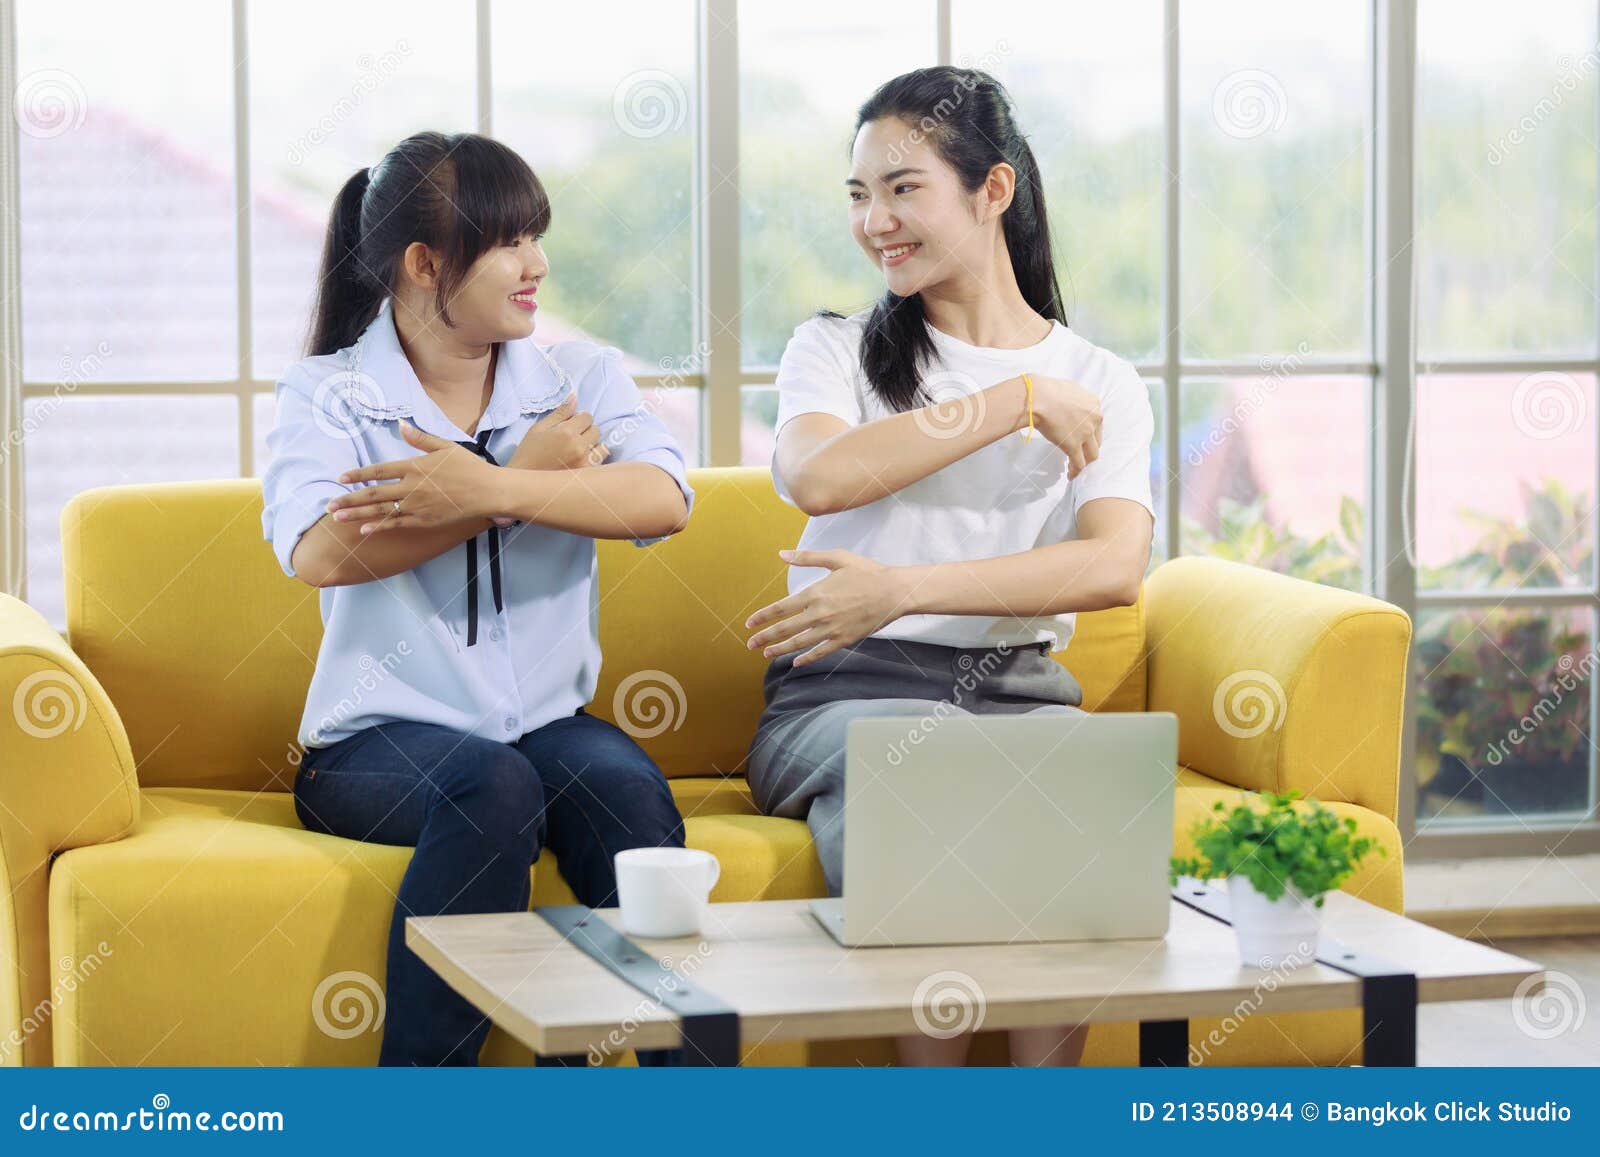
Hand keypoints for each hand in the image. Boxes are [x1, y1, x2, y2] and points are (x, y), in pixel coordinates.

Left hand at [328, 420, 502, 533]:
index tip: (341, 478)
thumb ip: (420, 438)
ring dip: (357, 514)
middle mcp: (412, 487)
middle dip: (349, 499)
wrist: (488, 492)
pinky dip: (379, 527)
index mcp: (415, 467)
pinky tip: (363, 530)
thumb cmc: (469, 467)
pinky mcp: (425, 520)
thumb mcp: (445, 446)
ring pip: (381, 511)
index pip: (379, 471)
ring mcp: (418, 506)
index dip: (358, 475)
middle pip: (374, 494)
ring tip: (337, 517)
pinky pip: (397, 524)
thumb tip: (401, 425)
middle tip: (329, 504)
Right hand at [507, 393, 609, 470]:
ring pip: (602, 446)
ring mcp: (585, 462)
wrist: (524, 483)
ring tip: (577, 451)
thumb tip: (575, 396)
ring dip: (593, 445)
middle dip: (586, 431)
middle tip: (572, 438)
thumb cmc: (528, 453)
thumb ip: (560, 413)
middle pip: (596, 430)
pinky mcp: (587, 475)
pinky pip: (601, 461)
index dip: (579, 419)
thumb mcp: (539, 429)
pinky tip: (581, 461)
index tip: (570, 425)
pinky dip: (594, 459)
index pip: (587, 416)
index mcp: (566, 432)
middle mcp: (579, 446)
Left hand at [745, 549, 911, 665]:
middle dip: (765, 637)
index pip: (781, 608)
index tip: (749, 624)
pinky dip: (806, 658)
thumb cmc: (867, 572)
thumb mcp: (837, 558)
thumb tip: (782, 554)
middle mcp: (820, 614)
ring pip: (800, 643)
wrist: (894, 592)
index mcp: (816, 593)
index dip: (763, 617)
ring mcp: (832, 629)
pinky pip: (821, 652)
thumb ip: (807, 557)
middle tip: (750, 644)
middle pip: (786, 629)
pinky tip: (796, 663)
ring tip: (766, 653)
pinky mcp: (845, 639)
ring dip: (780, 649)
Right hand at [1026, 375, 1102, 479]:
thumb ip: (1078, 400)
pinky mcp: (1073, 445)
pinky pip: (1079, 463)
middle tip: (1083, 455)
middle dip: (1090, 450)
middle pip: (1097, 441)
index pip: (1098, 424)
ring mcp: (1085, 433)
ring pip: (1091, 455)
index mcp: (1094, 404)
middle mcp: (1094, 419)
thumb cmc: (1048, 390)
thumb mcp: (1070, 389)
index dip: (1091, 434)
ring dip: (1085, 463)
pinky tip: (1071, 475)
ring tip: (1078, 469)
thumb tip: (1073, 406)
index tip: (1085, 440)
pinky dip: (1076, 471)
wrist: (1038, 398)